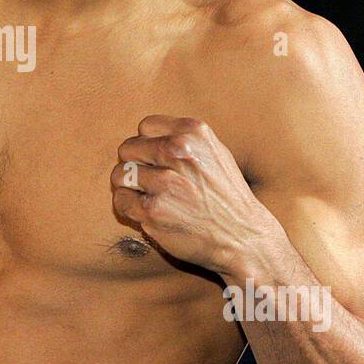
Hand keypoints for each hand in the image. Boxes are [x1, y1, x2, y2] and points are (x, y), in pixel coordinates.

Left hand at [111, 115, 278, 274]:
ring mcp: (165, 183)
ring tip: (150, 197)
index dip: (148, 145)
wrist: (243, 237)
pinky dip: (129, 208)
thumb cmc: (226, 195)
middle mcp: (179, 152)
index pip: (145, 126)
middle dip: (135, 165)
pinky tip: (149, 212)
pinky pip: (120, 200)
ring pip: (119, 174)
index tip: (160, 161)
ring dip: (130, 187)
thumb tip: (144, 135)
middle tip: (153, 182)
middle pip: (127, 148)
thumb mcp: (215, 152)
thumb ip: (183, 139)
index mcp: (194, 132)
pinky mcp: (153, 211)